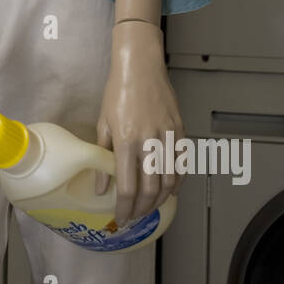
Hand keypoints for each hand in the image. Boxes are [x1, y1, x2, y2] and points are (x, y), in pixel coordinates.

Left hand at [95, 21, 184, 227]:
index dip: (125, 208)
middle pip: (151, 189)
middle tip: (135, 217)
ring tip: (151, 208)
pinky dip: (178, 181)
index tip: (121, 218)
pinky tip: (170, 190)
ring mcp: (167, 136)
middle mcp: (148, 142)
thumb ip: (102, 155)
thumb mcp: (103, 122)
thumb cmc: (117, 91)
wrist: (140, 65)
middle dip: (143, 209)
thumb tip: (102, 186)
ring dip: (161, 200)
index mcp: (126, 141)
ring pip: (170, 181)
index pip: (128, 187)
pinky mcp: (180, 130)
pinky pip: (182, 163)